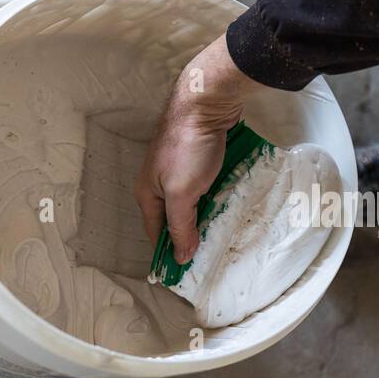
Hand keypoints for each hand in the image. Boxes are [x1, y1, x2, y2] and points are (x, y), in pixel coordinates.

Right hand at [136, 33, 260, 263]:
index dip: (169, 252)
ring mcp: (180, 169)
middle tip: (212, 256)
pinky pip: (207, 187)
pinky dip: (217, 197)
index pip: (156, 233)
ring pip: (193, 202)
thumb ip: (180, 225)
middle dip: (191, 236)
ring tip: (225, 235)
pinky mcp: (199, 159)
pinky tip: (231, 205)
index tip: (188, 274)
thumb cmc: (188, 147)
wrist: (206, 103)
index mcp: (147, 192)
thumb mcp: (181, 192)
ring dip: (206, 216)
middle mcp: (159, 182)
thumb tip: (179, 257)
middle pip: (175, 218)